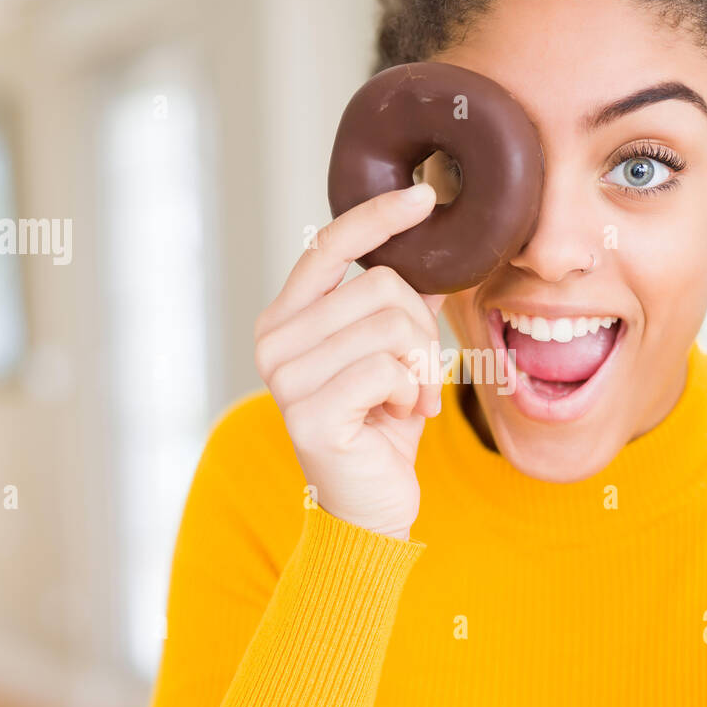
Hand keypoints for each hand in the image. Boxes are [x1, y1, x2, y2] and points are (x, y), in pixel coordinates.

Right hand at [254, 182, 443, 539]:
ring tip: (411, 400)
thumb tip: (432, 247)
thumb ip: (403, 305)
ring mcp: (284, 378)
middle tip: (421, 377)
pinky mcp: (308, 414)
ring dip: (422, 368)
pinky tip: (402, 416)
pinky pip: (387, 369)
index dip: (377, 217)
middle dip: (422, 332)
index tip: (426, 197)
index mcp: (287, 320)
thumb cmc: (381, 430)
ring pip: (390, 327)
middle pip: (379, 287)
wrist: (371, 509)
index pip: (329, 246)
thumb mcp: (396, 357)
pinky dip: (412, 392)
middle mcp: (274, 342)